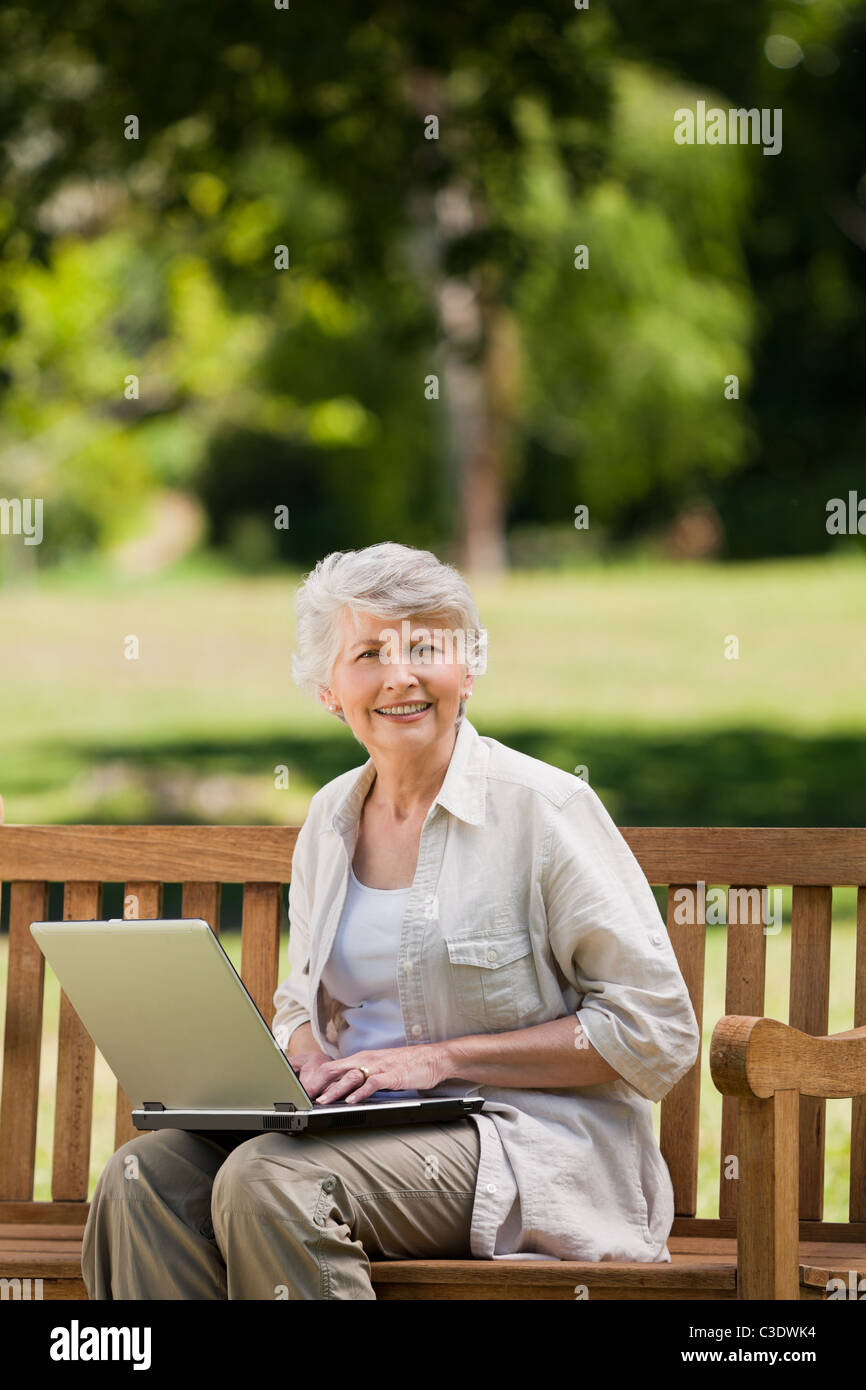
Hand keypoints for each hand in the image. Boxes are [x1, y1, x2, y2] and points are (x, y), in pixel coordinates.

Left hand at [290, 1042, 450, 1105]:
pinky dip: (361, 1092)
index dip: (314, 1077)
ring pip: (351, 1076)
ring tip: (322, 1101)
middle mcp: (367, 1060)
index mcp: (361, 1059)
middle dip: (318, 1084)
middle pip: (336, 1070)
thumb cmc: (405, 1065)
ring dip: (335, 1090)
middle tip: (303, 1097)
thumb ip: (360, 1076)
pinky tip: (352, 1101)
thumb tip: (341, 1089)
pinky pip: (373, 1083)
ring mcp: (379, 1067)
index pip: (332, 1066)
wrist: (432, 1059)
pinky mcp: (392, 1075)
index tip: (300, 1089)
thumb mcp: (378, 1068)